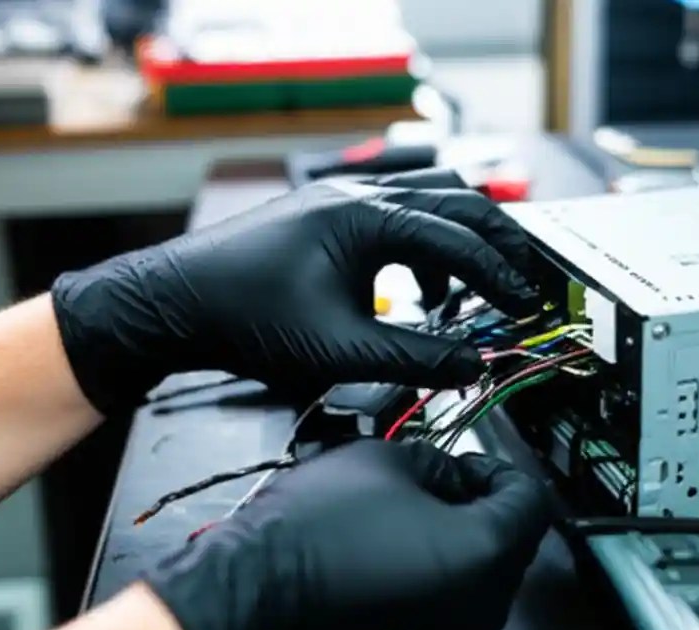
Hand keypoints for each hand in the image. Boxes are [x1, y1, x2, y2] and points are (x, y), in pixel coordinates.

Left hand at [51, 172, 537, 412]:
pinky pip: (395, 217)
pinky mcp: (324, 220)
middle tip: (526, 280)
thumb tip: (473, 366)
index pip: (460, 237)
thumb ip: (415, 358)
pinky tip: (422, 289)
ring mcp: (338, 202)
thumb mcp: (340, 349)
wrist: (170, 304)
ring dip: (460, 241)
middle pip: (455, 199)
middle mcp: (357, 195)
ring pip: (426, 201)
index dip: (502, 274)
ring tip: (477, 291)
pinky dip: (424, 247)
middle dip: (498, 240)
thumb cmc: (243, 317)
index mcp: (367, 216)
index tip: (527, 304)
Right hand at [144, 440, 550, 629]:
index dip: (497, 470)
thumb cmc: (315, 528)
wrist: (249, 601)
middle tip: (428, 491)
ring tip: (398, 532)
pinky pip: (443, 624)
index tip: (464, 463)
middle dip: (475, 513)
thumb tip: (452, 478)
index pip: (530, 500)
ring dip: (454, 556)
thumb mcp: (384, 459)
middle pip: (507, 548)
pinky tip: (382, 575)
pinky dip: (428, 598)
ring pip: (476, 589)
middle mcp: (484, 612)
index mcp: (487, 554)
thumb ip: (438, 463)